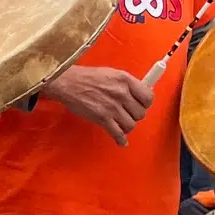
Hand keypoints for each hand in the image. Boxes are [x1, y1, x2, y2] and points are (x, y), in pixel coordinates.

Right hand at [39, 64, 153, 145]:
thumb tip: (139, 96)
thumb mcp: (111, 74)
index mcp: (125, 80)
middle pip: (140, 113)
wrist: (67, 83)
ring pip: (131, 125)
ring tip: (120, 124)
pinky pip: (118, 134)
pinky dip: (121, 140)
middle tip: (127, 114)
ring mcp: (112, 107)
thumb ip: (126, 84)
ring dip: (126, 126)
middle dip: (134, 115)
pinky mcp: (102, 118)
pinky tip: (121, 141)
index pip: (148, 97)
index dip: (145, 104)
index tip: (141, 105)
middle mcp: (121, 93)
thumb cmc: (87, 77)